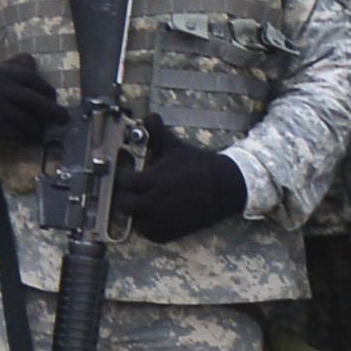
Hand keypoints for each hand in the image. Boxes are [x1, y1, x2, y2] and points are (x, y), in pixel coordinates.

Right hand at [0, 55, 62, 149]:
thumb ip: (17, 66)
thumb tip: (34, 63)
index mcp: (1, 72)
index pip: (30, 78)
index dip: (46, 89)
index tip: (54, 98)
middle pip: (32, 99)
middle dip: (51, 110)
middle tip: (64, 118)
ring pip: (26, 120)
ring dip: (36, 128)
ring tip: (39, 132)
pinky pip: (16, 133)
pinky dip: (24, 137)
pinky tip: (26, 138)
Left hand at [116, 134, 245, 242]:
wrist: (227, 186)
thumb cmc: (200, 165)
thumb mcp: (177, 148)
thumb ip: (158, 133)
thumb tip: (149, 116)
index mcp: (152, 181)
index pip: (124, 182)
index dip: (124, 177)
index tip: (130, 174)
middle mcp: (154, 202)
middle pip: (125, 205)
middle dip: (126, 197)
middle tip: (133, 191)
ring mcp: (163, 219)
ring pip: (136, 222)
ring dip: (137, 214)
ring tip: (144, 204)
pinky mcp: (173, 232)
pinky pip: (152, 235)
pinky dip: (150, 228)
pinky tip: (155, 217)